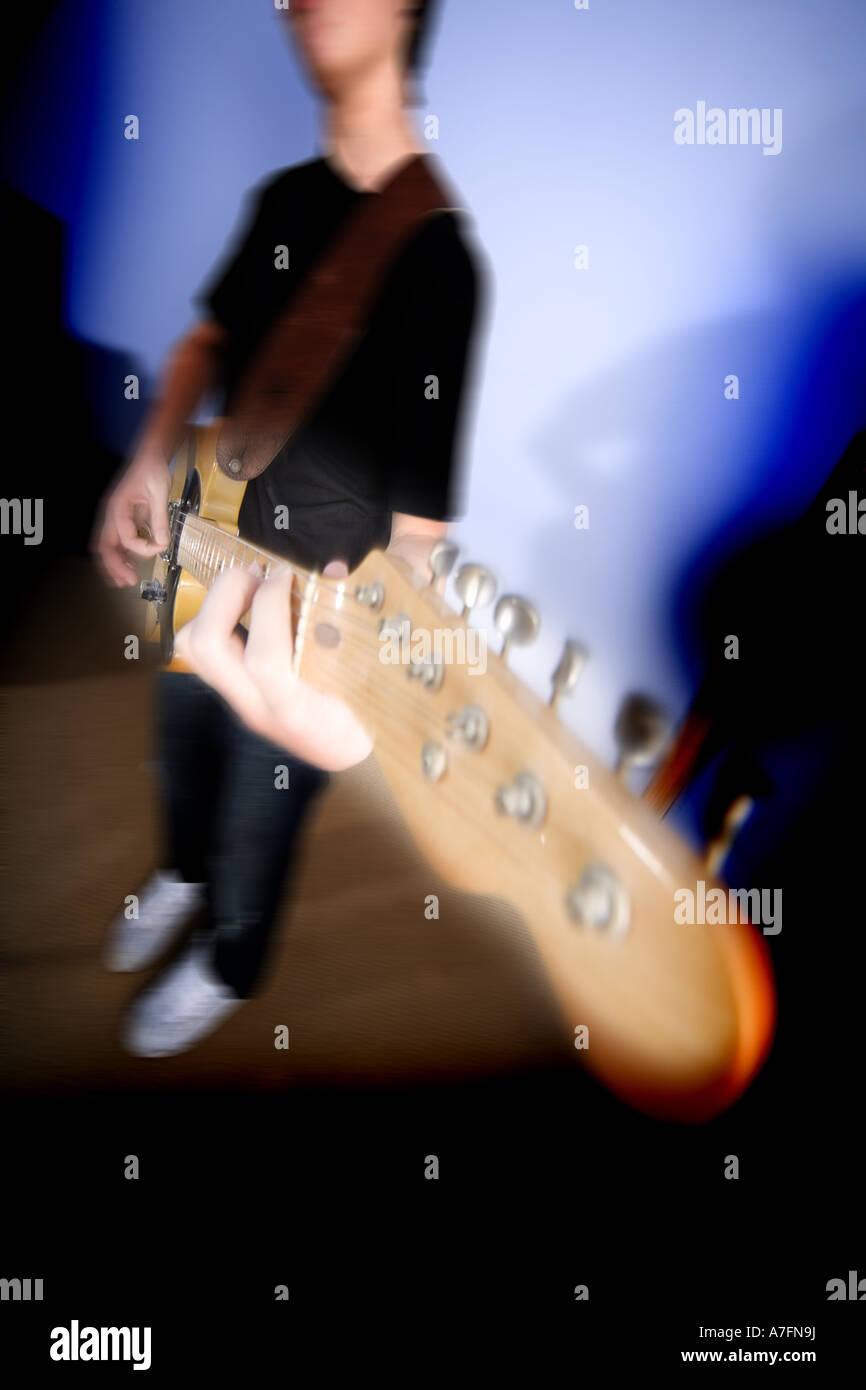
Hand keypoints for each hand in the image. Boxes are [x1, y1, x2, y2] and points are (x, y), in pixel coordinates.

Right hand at [91, 451, 171, 586]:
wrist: (150, 457)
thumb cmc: (151, 470)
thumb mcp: (160, 493)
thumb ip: (159, 518)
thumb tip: (162, 541)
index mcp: (117, 507)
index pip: (125, 538)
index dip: (142, 548)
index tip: (159, 548)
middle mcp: (112, 513)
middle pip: (106, 546)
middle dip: (115, 566)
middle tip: (128, 580)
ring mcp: (115, 516)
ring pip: (108, 546)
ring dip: (115, 563)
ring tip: (124, 578)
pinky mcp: (123, 518)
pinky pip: (117, 540)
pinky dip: (121, 553)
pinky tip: (129, 562)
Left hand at [173, 560, 373, 770]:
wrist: (349, 761)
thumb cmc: (368, 720)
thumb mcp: (370, 680)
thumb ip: (355, 628)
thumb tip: (336, 569)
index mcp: (297, 712)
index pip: (264, 661)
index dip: (269, 607)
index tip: (288, 574)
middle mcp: (257, 708)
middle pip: (206, 647)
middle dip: (226, 593)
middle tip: (260, 574)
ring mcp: (240, 701)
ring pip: (194, 647)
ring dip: (215, 604)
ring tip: (252, 586)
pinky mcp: (235, 691)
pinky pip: (207, 649)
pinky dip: (220, 615)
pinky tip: (253, 605)